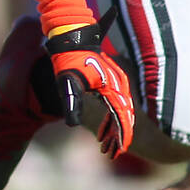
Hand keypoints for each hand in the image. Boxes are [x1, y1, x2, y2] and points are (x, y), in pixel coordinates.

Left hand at [45, 8, 134, 156]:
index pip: (121, 116)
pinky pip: (114, 106)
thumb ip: (71, 102)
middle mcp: (118, 85)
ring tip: (105, 147)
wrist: (71, 36)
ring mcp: (115, 83)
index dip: (121, 135)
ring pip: (119, 112)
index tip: (119, 150)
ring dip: (113, 130)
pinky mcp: (109, 82)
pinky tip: (102, 132)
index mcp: (111, 87)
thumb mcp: (66, 81)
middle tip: (110, 153)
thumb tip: (72, 124)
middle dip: (118, 137)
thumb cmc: (67, 57)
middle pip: (123, 116)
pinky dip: (109, 120)